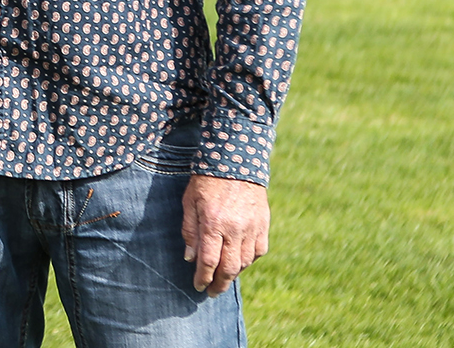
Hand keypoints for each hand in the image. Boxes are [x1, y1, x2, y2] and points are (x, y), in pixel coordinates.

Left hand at [181, 175, 270, 295]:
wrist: (236, 161)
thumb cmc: (206, 180)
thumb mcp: (189, 202)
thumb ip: (190, 231)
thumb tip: (190, 258)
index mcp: (213, 223)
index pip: (208, 260)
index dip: (203, 277)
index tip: (198, 287)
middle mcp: (235, 229)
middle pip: (229, 267)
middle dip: (220, 283)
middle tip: (212, 292)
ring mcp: (252, 227)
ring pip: (245, 262)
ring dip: (234, 272)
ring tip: (224, 277)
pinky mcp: (264, 224)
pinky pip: (259, 251)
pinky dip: (249, 260)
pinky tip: (240, 260)